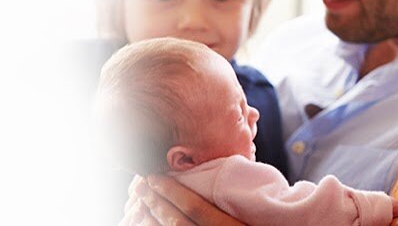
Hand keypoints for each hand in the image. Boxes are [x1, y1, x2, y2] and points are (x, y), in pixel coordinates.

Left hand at [119, 175, 244, 225]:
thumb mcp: (257, 215)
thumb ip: (239, 203)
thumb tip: (216, 177)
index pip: (195, 208)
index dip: (172, 192)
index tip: (156, 178)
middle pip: (178, 224)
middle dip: (156, 204)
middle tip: (140, 187)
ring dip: (153, 221)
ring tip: (141, 207)